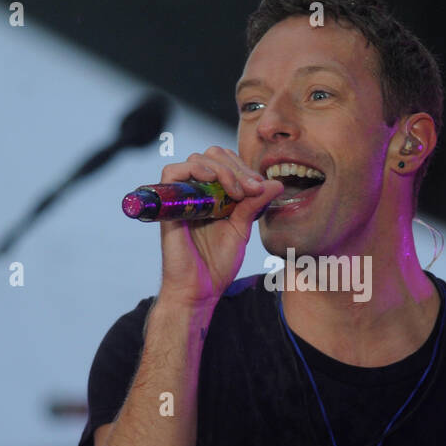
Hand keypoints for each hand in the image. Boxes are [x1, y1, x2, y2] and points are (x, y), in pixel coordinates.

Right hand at [156, 146, 283, 308]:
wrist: (199, 290)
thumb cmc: (217, 264)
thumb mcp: (242, 229)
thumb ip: (254, 204)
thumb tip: (276, 183)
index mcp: (213, 196)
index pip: (226, 162)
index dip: (244, 167)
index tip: (260, 187)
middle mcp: (196, 193)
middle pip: (212, 155)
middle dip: (236, 167)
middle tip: (251, 189)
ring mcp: (181, 197)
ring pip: (196, 159)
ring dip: (221, 169)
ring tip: (236, 191)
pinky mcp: (168, 206)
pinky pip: (172, 172)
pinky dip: (193, 169)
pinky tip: (212, 181)